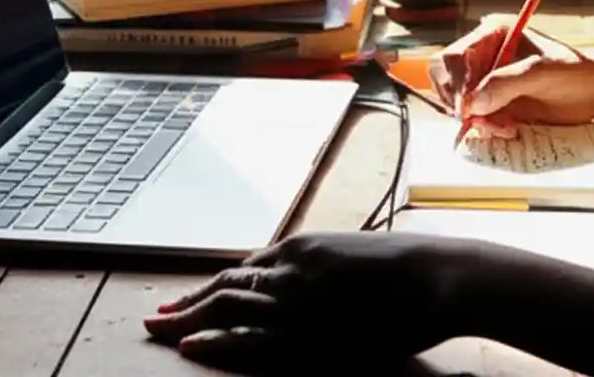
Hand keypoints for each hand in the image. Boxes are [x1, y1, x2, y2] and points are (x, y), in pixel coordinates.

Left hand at [143, 232, 458, 372]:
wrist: (436, 278)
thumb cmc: (413, 269)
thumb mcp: (362, 258)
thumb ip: (331, 267)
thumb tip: (324, 279)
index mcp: (304, 247)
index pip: (248, 269)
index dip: (218, 285)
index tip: (197, 296)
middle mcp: (290, 269)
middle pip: (226, 286)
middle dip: (189, 301)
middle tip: (158, 315)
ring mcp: (293, 299)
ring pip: (226, 308)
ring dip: (187, 318)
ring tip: (157, 329)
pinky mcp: (303, 329)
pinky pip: (247, 336)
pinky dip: (214, 340)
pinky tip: (189, 345)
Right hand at [428, 21, 593, 137]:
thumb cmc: (575, 74)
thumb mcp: (541, 73)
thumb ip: (505, 84)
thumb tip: (472, 102)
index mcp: (492, 34)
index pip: (454, 57)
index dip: (458, 85)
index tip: (469, 108)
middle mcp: (483, 54)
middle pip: (446, 79)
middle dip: (463, 104)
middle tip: (485, 121)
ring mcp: (485, 79)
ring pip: (455, 101)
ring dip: (474, 119)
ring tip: (503, 126)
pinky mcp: (492, 102)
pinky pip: (470, 116)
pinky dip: (482, 127)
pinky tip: (505, 128)